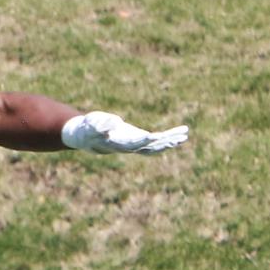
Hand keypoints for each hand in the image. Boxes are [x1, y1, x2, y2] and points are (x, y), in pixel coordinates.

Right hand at [60, 111, 189, 153]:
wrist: (85, 137)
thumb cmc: (87, 130)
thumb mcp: (90, 125)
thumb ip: (100, 125)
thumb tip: (114, 123)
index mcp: (117, 143)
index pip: (133, 143)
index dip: (144, 140)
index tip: (154, 136)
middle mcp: (128, 147)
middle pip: (149, 146)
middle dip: (165, 141)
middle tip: (180, 136)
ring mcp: (134, 145)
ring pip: (155, 146)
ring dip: (170, 141)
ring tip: (184, 135)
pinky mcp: (137, 140)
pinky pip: (154, 143)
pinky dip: (166, 140)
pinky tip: (178, 136)